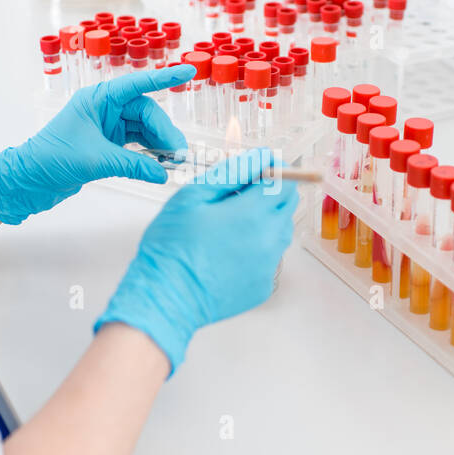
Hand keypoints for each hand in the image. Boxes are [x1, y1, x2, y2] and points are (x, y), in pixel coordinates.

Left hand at [0, 65, 194, 224]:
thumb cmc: (50, 159)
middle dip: (164, 131)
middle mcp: (103, 108)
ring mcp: (106, 126)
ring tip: (173, 161)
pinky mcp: (106, 145)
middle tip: (178, 153)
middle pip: (145, 112)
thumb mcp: (96, 160)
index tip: (189, 70)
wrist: (28, 180)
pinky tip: (158, 165)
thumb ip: (133, 165)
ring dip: (158, 144)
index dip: (164, 78)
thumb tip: (162, 173)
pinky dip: (148, 154)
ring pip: (143, 130)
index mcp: (97, 99)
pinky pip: (136, 144)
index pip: (137, 84)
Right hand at [94, 148, 299, 373]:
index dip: (273, 171)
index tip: (255, 171)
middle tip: (236, 198)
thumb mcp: (193, 196)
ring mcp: (269, 266)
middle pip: (287, 205)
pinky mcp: (263, 285)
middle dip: (270, 194)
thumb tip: (261, 156)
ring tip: (228, 227)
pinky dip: (255, 249)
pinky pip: (269, 258)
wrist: (166, 298)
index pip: (286, 181)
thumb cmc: (172, 247)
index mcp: (253, 214)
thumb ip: (232, 172)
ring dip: (264, 221)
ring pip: (280, 231)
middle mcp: (270, 240)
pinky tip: (226, 253)